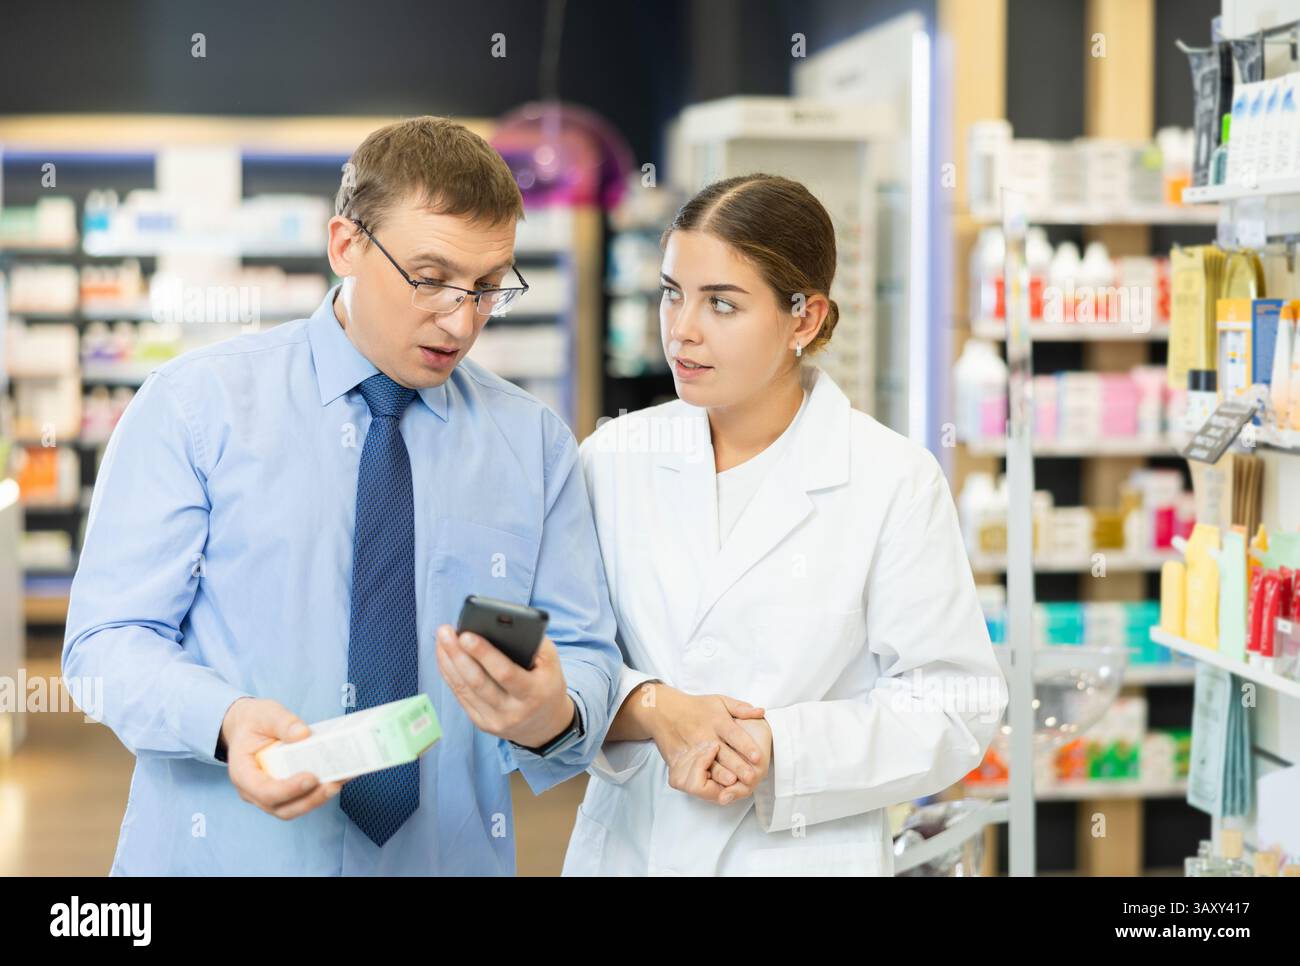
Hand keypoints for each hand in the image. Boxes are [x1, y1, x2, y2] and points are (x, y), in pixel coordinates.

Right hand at [222, 697, 344, 819]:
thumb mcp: (266, 714)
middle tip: (333, 784)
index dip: (288, 789)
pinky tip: (339, 778)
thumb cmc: (255, 721)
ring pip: (294, 808)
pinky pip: (301, 799)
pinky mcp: (284, 793)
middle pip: (282, 808)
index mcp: (242, 772)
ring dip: (318, 799)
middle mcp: (253, 790)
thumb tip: (304, 734)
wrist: (247, 727)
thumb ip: (284, 723)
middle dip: (310, 799)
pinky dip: (320, 793)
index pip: (263, 791)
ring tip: (340, 782)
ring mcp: (268, 795)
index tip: (310, 778)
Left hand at [435, 624, 572, 748]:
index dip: (484, 654)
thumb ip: (532, 643)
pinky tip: (445, 657)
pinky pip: (461, 697)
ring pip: (465, 689)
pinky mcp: (482, 724)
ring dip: (449, 662)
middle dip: (458, 655)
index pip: (505, 673)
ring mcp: (496, 721)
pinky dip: (450, 675)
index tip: (466, 635)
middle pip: (478, 682)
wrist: (546, 724)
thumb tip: (496, 625)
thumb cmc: (547, 682)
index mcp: (534, 694)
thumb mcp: (551, 662)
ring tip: (441, 639)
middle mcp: (514, 711)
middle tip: (445, 632)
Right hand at [638, 685, 766, 804]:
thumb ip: (741, 708)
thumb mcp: (719, 701)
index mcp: (716, 721)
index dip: (746, 746)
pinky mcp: (678, 761)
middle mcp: (703, 736)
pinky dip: (700, 783)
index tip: (758, 758)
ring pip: (707, 768)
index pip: (734, 735)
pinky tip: (713, 788)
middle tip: (752, 778)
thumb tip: (761, 711)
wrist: (664, 711)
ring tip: (733, 784)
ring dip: (720, 777)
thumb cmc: (696, 707)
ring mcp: (690, 750)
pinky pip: (689, 776)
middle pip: (723, 755)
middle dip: (737, 767)